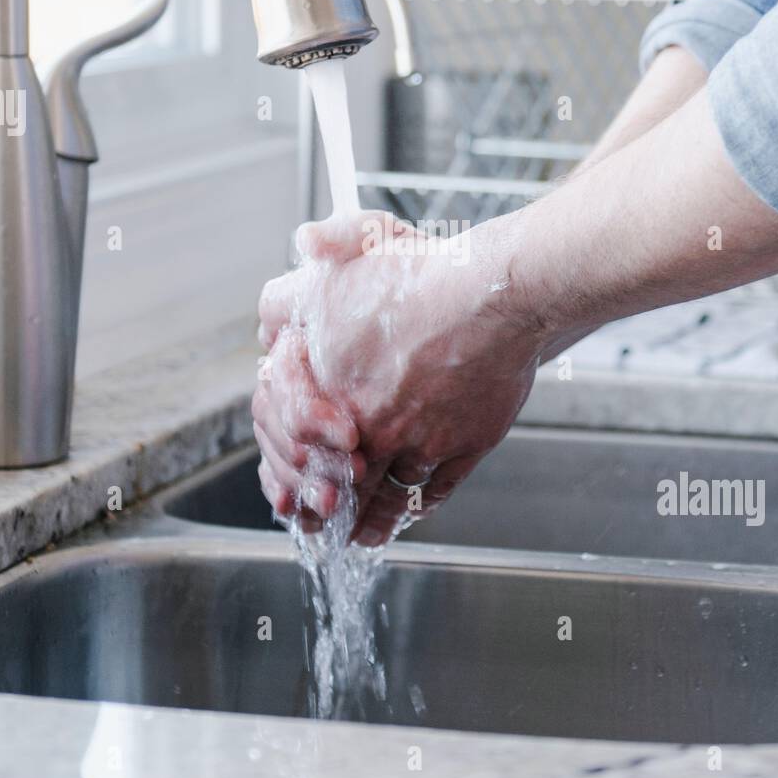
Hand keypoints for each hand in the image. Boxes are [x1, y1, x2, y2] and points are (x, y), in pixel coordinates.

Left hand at [252, 211, 540, 545]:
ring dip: (364, 521)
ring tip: (357, 537)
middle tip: (316, 519)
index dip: (282, 448)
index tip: (286, 464)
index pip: (283, 424)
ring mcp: (410, 438)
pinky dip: (414, 510)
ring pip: (377, 496)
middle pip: (326, 475)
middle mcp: (361, 415)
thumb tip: (304, 249)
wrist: (496, 296)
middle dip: (318, 503)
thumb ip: (322, 246)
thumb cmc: (429, 271)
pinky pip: (428, 493)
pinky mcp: (458, 448)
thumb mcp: (356, 241)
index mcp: (325, 374)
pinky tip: (410, 513)